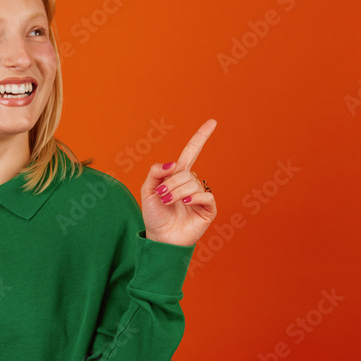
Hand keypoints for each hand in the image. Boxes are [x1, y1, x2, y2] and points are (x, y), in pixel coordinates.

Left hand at [140, 119, 217, 245]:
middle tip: (162, 196)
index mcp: (178, 176)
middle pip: (186, 172)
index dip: (201, 137)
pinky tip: (185, 203)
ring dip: (177, 192)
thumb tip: (174, 164)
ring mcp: (201, 196)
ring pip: (193, 183)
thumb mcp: (148, 190)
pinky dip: (194, 197)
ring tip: (168, 202)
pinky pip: (205, 195)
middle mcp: (192, 183)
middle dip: (171, 182)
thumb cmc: (154, 216)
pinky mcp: (208, 209)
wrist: (160, 238)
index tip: (213, 122)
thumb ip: (156, 172)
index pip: (192, 152)